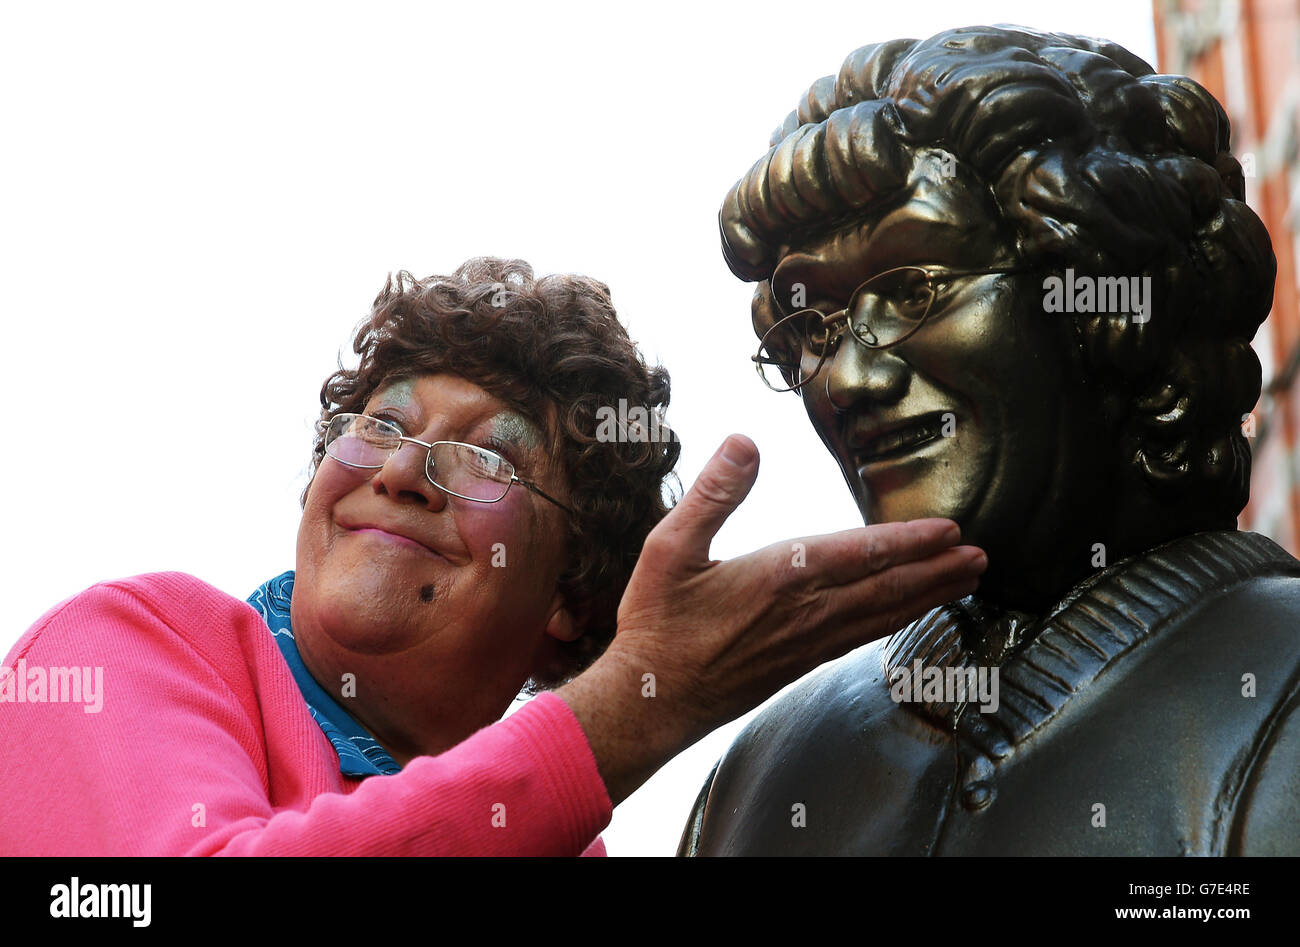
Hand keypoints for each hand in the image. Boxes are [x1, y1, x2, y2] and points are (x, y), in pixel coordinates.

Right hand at [557, 434, 985, 805]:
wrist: (651, 702)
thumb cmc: (658, 626)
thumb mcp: (670, 548)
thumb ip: (713, 494)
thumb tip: (744, 443)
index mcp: (777, 577)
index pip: (859, 554)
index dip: (908, 541)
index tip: (949, 530)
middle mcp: (803, 613)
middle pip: (887, 588)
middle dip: (938, 571)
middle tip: (982, 558)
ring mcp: (806, 643)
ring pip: (881, 616)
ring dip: (928, 597)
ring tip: (964, 583)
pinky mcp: (799, 664)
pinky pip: (861, 638)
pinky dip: (894, 623)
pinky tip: (905, 617)